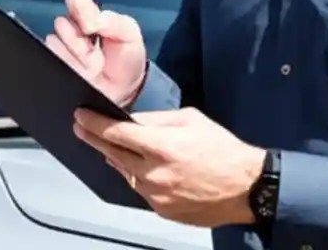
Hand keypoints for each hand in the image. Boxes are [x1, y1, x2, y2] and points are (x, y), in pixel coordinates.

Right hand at [46, 0, 147, 106]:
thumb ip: (112, 21)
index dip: (81, 9)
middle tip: (96, 50)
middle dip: (81, 40)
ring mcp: (61, 48)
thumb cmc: (127, 56)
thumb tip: (89, 21)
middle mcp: (71, 28)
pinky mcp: (53, 66)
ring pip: (54, 43)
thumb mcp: (129, 33)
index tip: (91, 25)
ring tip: (92, 65)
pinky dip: (69, 68)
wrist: (124, 90)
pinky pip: (50, 60)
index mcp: (89, 15)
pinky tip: (82, 74)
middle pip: (62, 24)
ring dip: (76, 57)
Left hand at [73, 106, 264, 227]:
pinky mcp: (162, 210)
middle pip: (112, 154)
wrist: (246, 188)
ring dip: (119, 160)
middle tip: (82, 128)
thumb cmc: (223, 151)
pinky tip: (145, 168)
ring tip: (118, 147)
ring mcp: (156, 195)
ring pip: (125, 174)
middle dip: (94, 139)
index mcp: (162, 146)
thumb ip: (157, 119)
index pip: (116, 133)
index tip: (81, 116)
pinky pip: (141, 190)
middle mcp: (154, 173)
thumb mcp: (191, 120)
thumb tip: (132, 120)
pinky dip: (139, 177)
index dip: (94, 124)